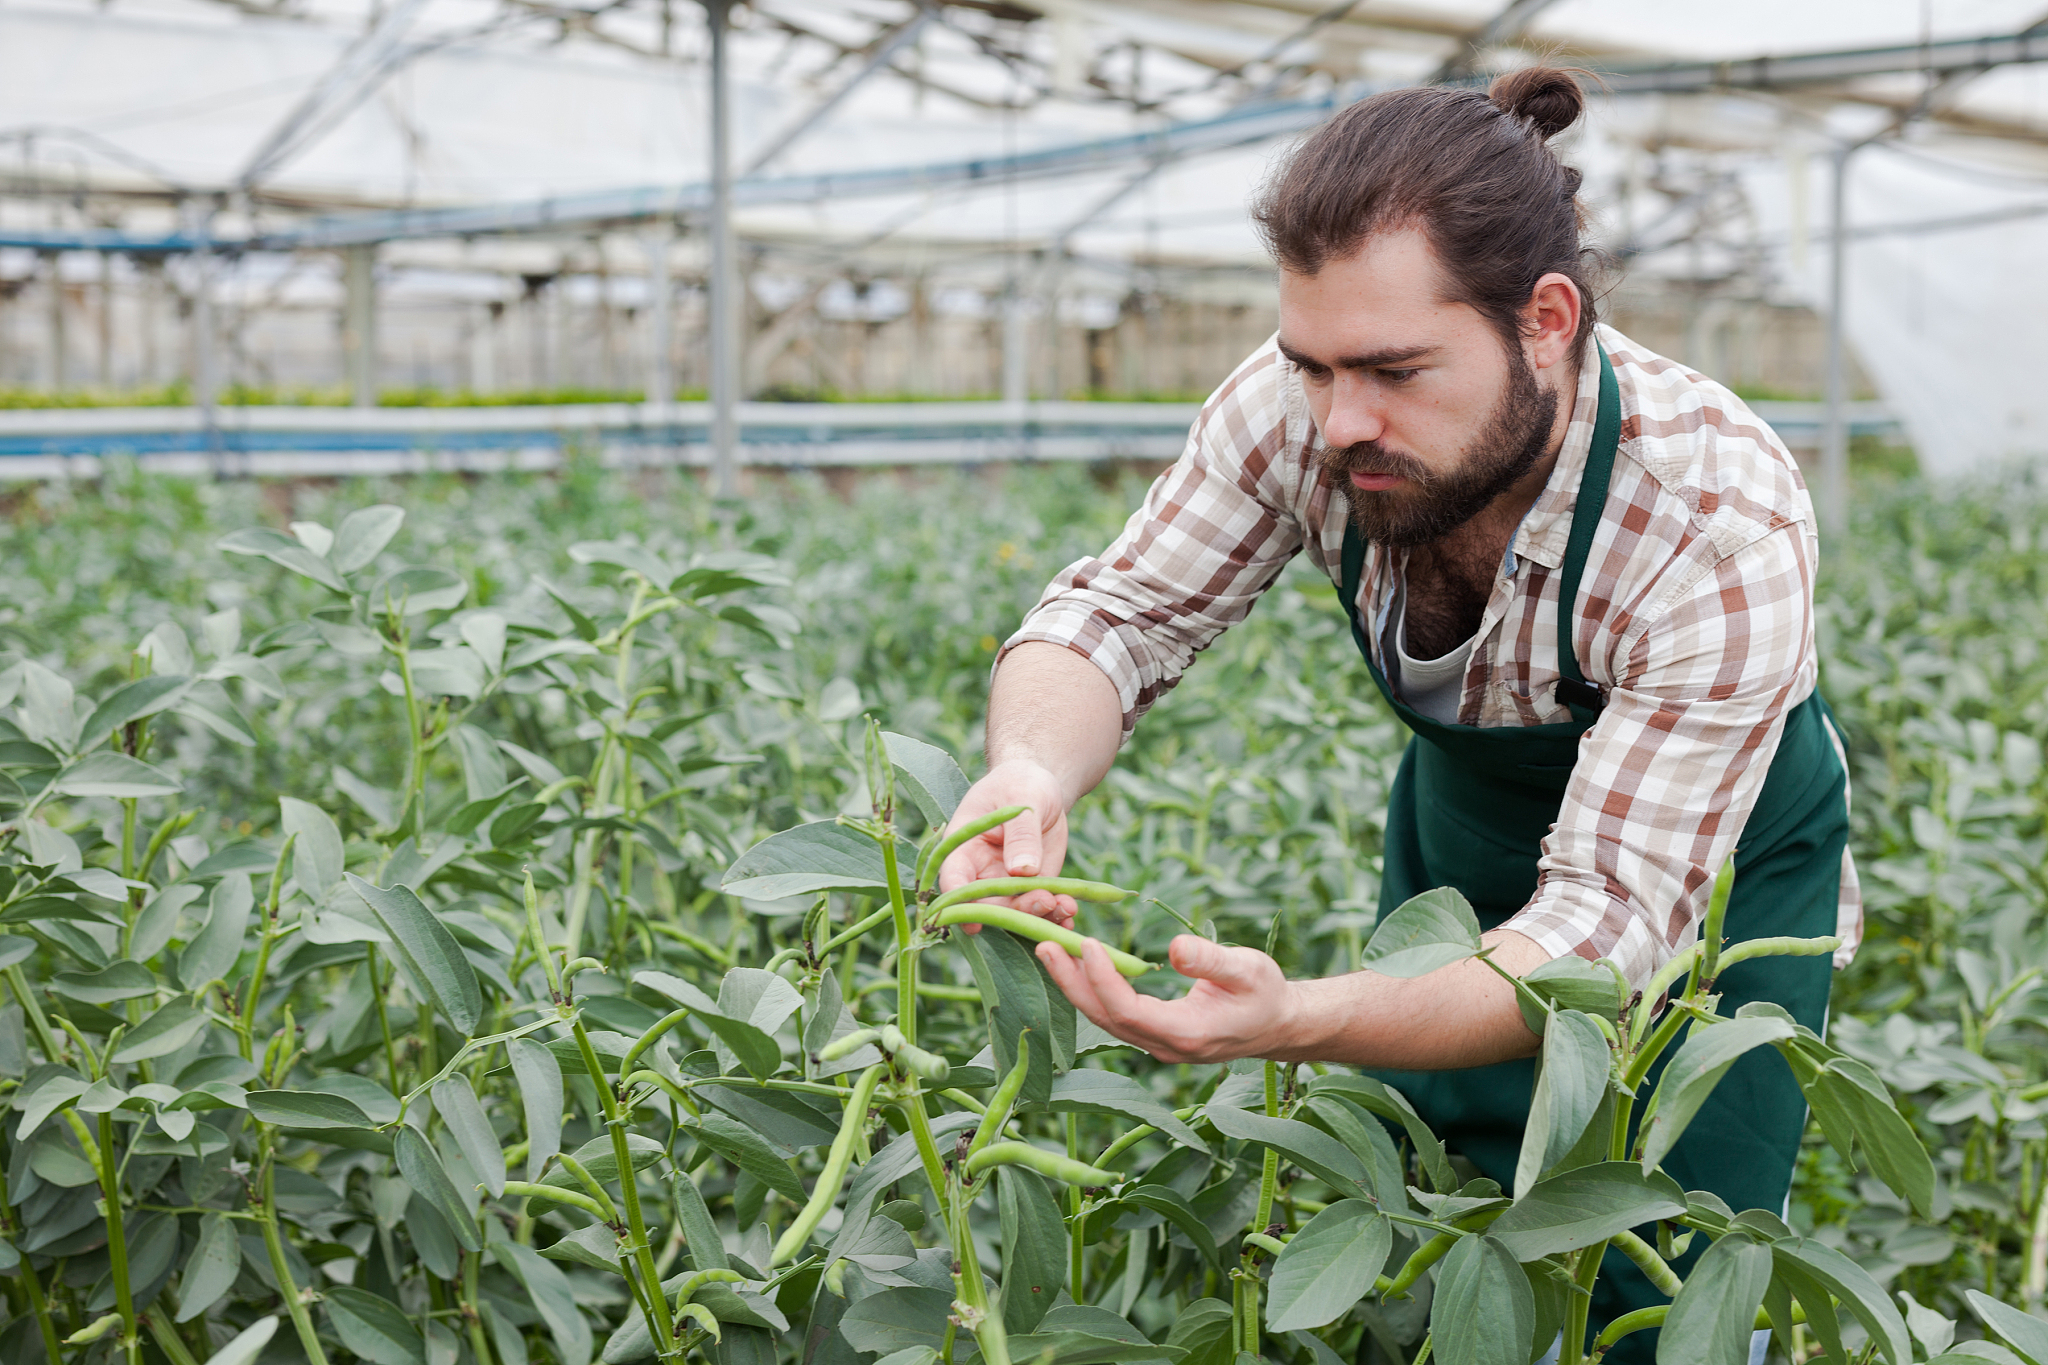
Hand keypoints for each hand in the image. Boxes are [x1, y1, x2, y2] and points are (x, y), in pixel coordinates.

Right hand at [938, 759, 1077, 928]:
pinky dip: (1055, 916)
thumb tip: (1023, 870)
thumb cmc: (1020, 785)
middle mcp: (980, 873)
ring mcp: (1006, 884)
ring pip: (1016, 913)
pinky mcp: (1031, 888)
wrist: (1040, 789)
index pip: (953, 879)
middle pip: (987, 904)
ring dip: (1040, 916)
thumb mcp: (1022, 799)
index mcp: (964, 848)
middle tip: (1045, 901)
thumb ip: (1021, 834)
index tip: (976, 922)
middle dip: (1014, 912)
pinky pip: (1039, 909)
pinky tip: (1071, 913)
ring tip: (1067, 907)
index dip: (960, 902)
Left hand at [1036, 934, 1296, 1063]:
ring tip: (1051, 949)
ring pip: (1106, 1020)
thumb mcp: (1249, 969)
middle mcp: (1166, 1047)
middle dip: (1073, 983)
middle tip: (1045, 945)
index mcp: (1188, 1034)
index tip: (1087, 943)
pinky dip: (1093, 989)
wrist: (1278, 1024)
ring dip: (1076, 986)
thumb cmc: (1267, 993)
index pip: (1130, 1011)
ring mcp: (1158, 1045)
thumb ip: (1211, 960)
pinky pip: (1115, 1015)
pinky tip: (1077, 964)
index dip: (1103, 980)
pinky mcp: (1155, 1035)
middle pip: (1106, 1019)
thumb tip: (1174, 948)